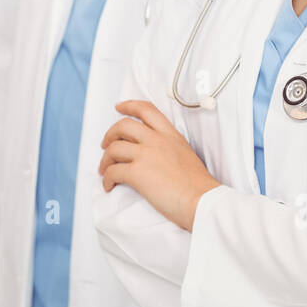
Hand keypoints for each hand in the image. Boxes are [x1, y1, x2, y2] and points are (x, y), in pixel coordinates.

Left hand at [98, 99, 220, 231]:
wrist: (202, 201)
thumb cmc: (198, 186)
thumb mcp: (186, 155)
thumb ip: (170, 149)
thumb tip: (155, 157)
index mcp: (171, 135)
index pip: (147, 110)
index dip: (129, 105)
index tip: (119, 107)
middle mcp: (157, 140)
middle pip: (123, 125)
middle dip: (110, 134)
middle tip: (106, 144)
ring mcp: (146, 155)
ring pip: (114, 148)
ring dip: (105, 160)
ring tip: (105, 170)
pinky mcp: (137, 173)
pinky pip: (113, 171)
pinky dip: (106, 178)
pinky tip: (109, 185)